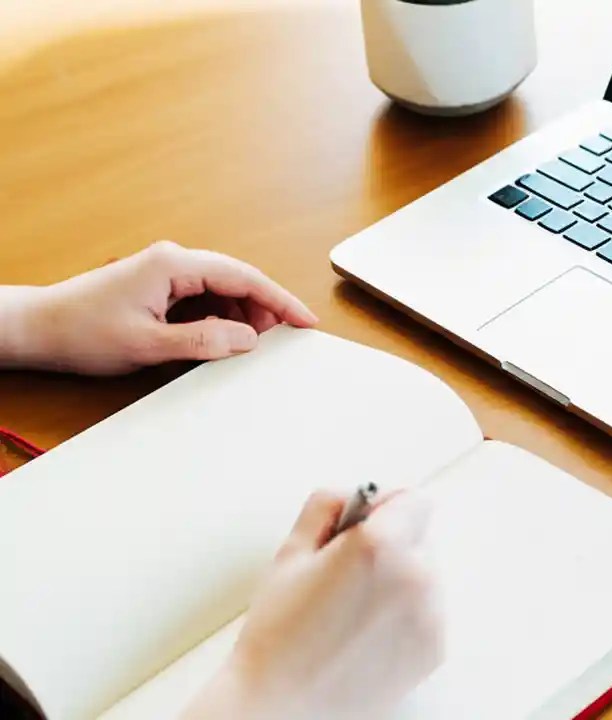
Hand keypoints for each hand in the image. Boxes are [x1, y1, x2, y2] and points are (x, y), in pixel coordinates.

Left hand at [0, 241, 316, 374]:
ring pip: (222, 290)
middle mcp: (174, 261)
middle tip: (283, 339)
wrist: (39, 329)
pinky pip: (204, 299)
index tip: (305, 320)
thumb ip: (204, 341)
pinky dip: (220, 318)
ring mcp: (166, 273)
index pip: (243, 276)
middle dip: (264, 309)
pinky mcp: (160, 287)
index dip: (280, 300)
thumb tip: (248, 338)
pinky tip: (223, 339)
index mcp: (173, 265)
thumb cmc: (83, 332)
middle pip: (237, 280)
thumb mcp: (148, 344)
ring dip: (240, 316)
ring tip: (251, 345)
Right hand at [182, 489, 441, 719]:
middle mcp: (416, 576)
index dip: (385, 507)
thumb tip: (352, 496)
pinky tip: (365, 635)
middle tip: (346, 574)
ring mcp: (431, 615)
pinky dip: (405, 616)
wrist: (283, 708)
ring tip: (352, 611)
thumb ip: (327, 506)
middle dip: (391, 545)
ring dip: (400, 580)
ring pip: (425, 575)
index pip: (413, 498)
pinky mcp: (435, 647)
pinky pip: (428, 612)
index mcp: (381, 545)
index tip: (363, 524)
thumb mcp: (290, 553)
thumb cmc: (279, 638)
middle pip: (421, 536)